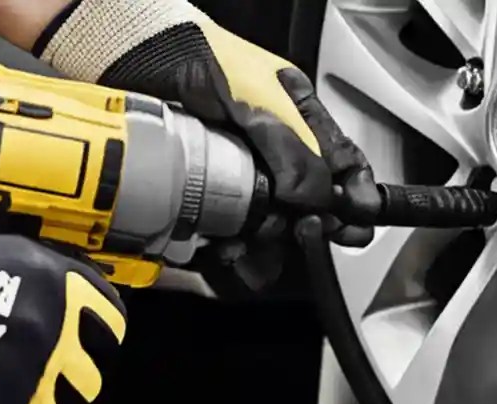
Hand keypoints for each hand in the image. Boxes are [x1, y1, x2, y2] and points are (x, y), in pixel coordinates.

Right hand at [0, 227, 126, 403]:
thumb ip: (39, 282)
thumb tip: (62, 308)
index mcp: (58, 284)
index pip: (112, 323)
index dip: (101, 340)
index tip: (90, 349)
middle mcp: (53, 330)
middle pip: (89, 380)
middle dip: (64, 384)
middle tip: (34, 382)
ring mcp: (27, 377)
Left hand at [34, 0, 380, 260]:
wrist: (143, 62)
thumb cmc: (204, 60)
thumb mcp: (261, 104)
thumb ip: (295, 152)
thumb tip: (314, 202)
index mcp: (302, 122)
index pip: (343, 168)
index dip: (353, 200)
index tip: (351, 228)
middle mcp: (276, 153)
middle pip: (310, 208)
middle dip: (307, 227)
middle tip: (302, 231)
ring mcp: (244, 177)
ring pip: (272, 229)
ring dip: (269, 244)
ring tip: (257, 240)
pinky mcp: (211, 198)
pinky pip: (233, 236)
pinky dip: (235, 250)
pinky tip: (229, 248)